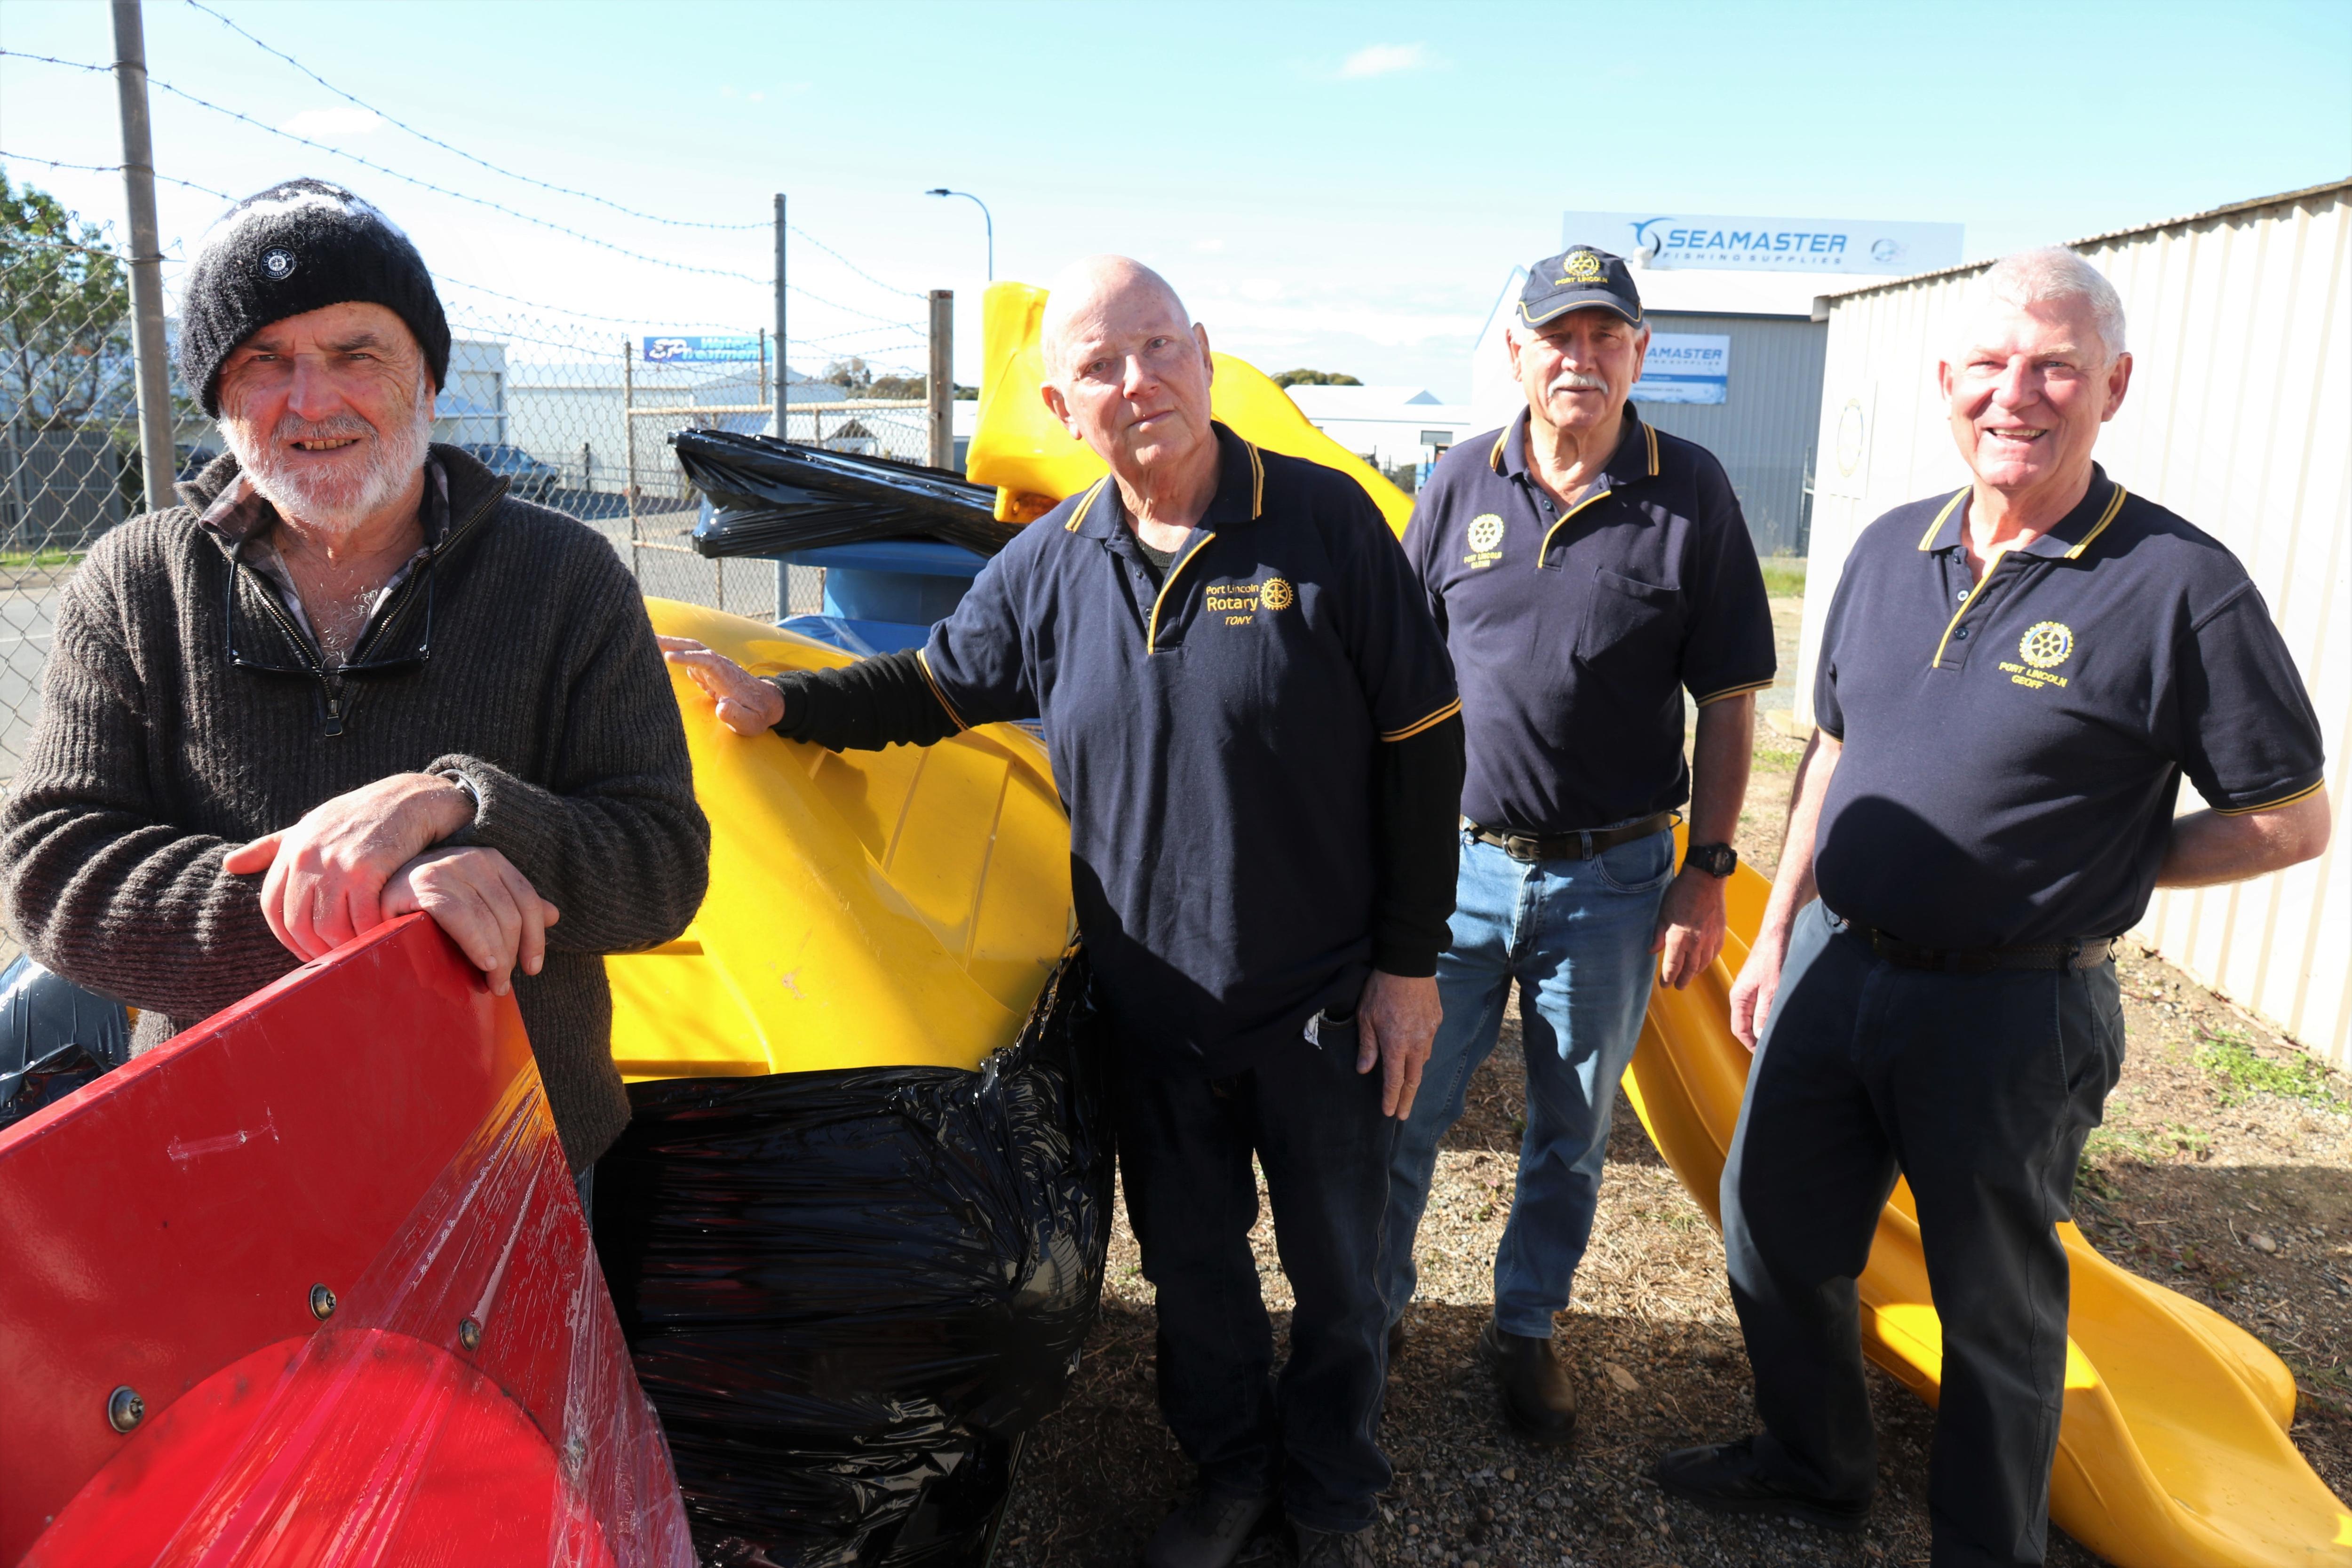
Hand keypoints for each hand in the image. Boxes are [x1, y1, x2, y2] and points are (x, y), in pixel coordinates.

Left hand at [223, 773, 474, 960]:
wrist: (408, 798)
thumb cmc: (359, 816)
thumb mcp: (309, 825)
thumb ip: (270, 847)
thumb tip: (230, 865)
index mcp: (291, 850)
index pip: (273, 907)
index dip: (287, 937)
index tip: (307, 951)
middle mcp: (308, 856)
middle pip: (299, 922)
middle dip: (315, 949)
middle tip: (335, 961)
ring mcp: (336, 863)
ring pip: (329, 926)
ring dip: (343, 947)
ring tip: (356, 953)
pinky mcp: (367, 868)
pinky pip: (361, 917)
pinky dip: (368, 934)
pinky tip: (377, 936)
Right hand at [382, 846, 559, 995]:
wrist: (374, 898)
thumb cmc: (428, 910)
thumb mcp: (475, 904)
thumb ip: (512, 906)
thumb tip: (555, 915)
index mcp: (490, 860)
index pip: (526, 899)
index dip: (535, 937)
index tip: (533, 968)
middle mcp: (471, 858)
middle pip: (509, 912)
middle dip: (512, 955)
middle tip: (502, 985)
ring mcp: (445, 868)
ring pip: (488, 917)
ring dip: (496, 957)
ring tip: (493, 984)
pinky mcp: (420, 885)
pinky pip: (459, 916)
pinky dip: (475, 942)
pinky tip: (482, 963)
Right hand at [659, 636, 784, 735]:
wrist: (767, 704)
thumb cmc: (757, 714)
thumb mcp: (750, 722)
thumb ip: (737, 715)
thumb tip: (722, 707)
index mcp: (727, 676)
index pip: (706, 661)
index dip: (688, 657)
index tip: (669, 657)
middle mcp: (718, 666)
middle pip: (695, 647)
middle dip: (673, 643)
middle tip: (648, 638)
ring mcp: (712, 667)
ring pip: (690, 650)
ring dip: (670, 644)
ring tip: (646, 640)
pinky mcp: (707, 672)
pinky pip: (689, 659)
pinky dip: (673, 653)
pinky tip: (656, 653)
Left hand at [1355, 969, 1440, 1119]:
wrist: (1408, 964)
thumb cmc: (1381, 989)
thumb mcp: (1366, 1017)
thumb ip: (1367, 1046)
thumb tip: (1364, 1070)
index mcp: (1396, 1045)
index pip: (1394, 1081)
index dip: (1391, 1099)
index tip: (1389, 1113)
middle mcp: (1417, 1044)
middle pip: (1413, 1079)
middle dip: (1406, 1099)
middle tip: (1402, 1115)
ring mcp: (1430, 1033)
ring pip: (1422, 1061)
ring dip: (1413, 1075)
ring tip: (1406, 1084)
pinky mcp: (1437, 1021)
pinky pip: (1429, 1043)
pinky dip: (1421, 1053)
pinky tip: (1414, 1051)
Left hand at [1651, 868, 1727, 990]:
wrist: (1705, 880)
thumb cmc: (1680, 894)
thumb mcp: (1663, 914)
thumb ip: (1658, 935)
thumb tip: (1651, 951)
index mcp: (1678, 939)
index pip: (1672, 967)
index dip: (1668, 978)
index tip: (1665, 984)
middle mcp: (1696, 944)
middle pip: (1689, 970)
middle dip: (1682, 980)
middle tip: (1678, 986)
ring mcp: (1710, 940)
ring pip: (1703, 964)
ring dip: (1695, 972)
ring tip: (1689, 975)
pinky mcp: (1720, 934)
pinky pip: (1714, 954)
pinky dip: (1708, 961)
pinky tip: (1704, 961)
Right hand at [1727, 922, 1790, 1052]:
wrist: (1776, 936)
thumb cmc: (1772, 959)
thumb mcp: (1771, 990)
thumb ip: (1764, 1013)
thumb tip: (1760, 1036)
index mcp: (1738, 997)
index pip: (1738, 1028)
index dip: (1749, 1043)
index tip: (1762, 1053)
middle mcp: (1741, 995)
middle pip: (1744, 1024)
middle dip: (1755, 1037)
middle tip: (1771, 1048)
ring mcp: (1750, 990)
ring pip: (1753, 1016)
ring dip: (1762, 1027)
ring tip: (1776, 1036)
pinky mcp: (1759, 986)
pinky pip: (1759, 1007)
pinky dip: (1766, 1016)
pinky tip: (1777, 1019)